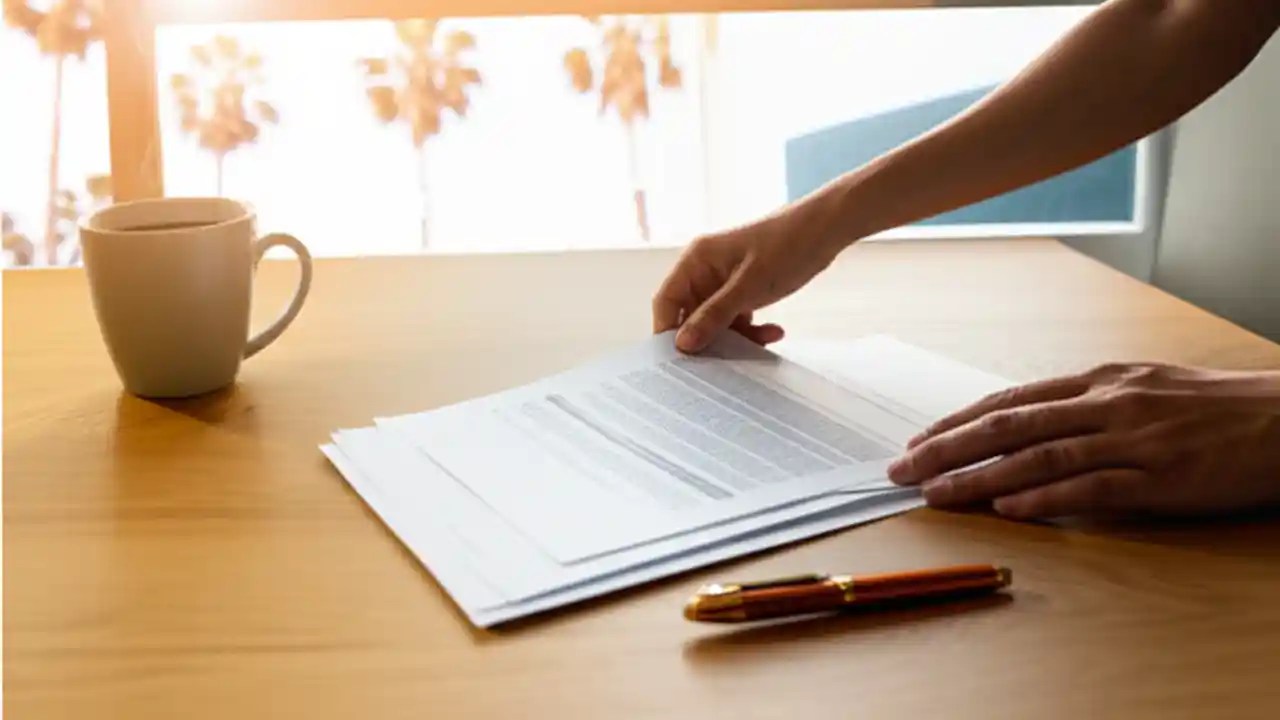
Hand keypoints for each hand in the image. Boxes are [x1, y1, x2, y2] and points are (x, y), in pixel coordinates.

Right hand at [652, 198, 848, 352]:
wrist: (827, 229)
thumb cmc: (787, 247)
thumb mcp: (749, 286)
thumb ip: (714, 316)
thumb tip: (682, 344)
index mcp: (696, 261)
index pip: (667, 301)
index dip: (668, 331)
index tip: (681, 361)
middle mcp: (705, 270)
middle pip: (691, 314)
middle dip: (708, 338)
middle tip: (723, 361)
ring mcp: (725, 279)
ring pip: (716, 320)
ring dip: (736, 336)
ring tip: (760, 342)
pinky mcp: (745, 288)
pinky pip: (737, 316)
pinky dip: (752, 329)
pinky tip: (773, 332)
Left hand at [887, 363, 1279, 519]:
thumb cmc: (1215, 407)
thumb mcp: (1144, 389)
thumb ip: (1087, 404)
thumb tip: (1030, 423)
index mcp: (1100, 381)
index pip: (1010, 400)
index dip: (957, 420)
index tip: (917, 439)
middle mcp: (1107, 403)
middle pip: (1009, 424)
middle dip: (946, 446)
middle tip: (900, 468)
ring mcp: (1133, 440)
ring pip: (1038, 456)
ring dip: (978, 476)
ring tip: (935, 493)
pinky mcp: (1160, 477)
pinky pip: (1091, 488)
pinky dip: (1044, 498)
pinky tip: (1007, 508)